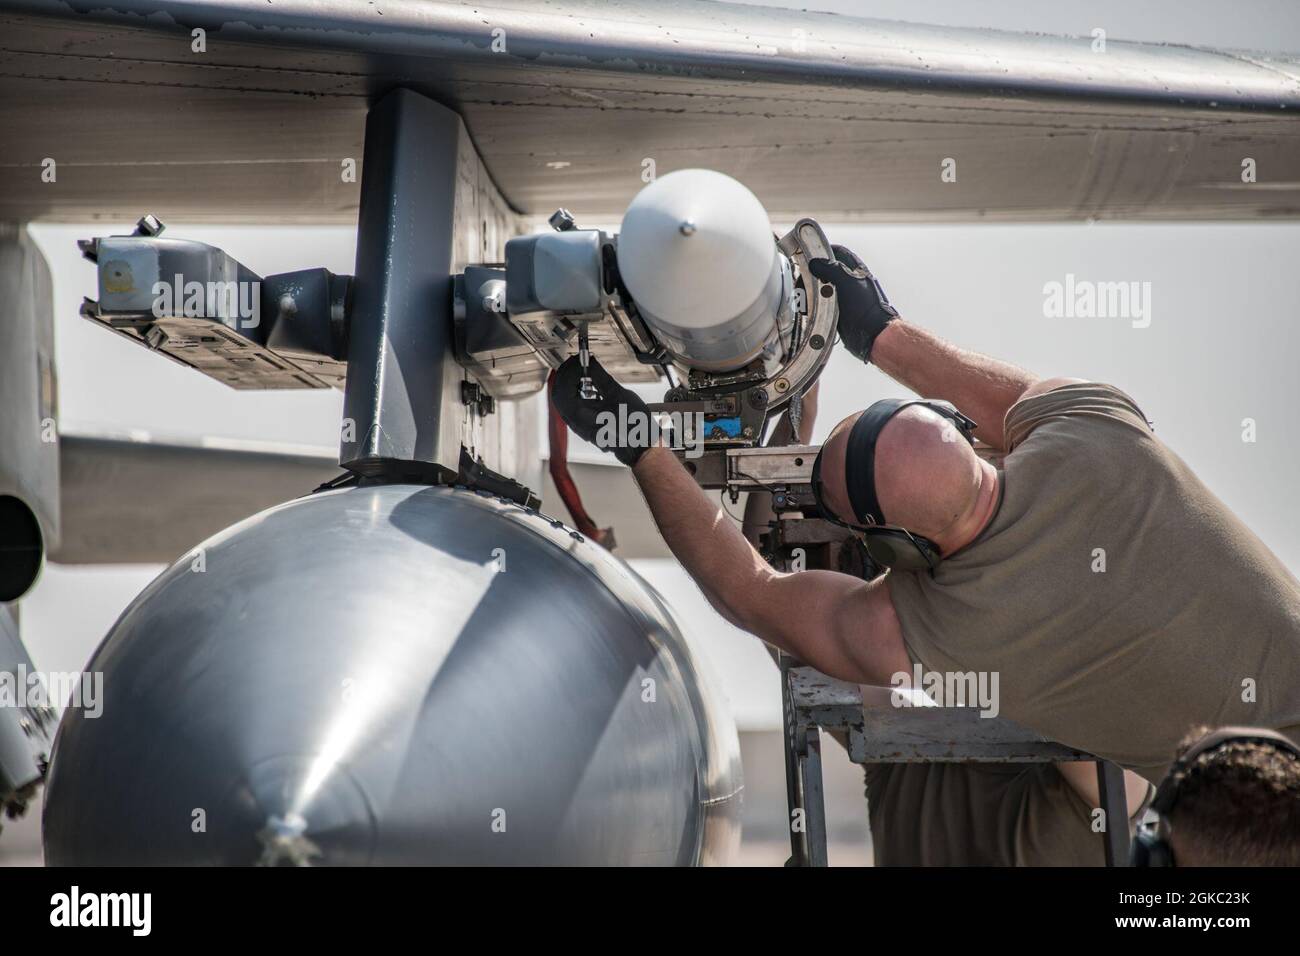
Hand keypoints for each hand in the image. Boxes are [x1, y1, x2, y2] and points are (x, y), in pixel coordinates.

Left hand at [552, 355, 653, 466]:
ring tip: (582, 370)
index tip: (579, 359)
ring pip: (564, 400)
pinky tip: (586, 385)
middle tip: (578, 361)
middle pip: (559, 393)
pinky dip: (575, 391)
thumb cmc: (633, 428)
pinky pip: (572, 405)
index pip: (563, 387)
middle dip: (567, 374)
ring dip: (570, 382)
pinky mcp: (584, 425)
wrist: (640, 446)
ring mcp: (578, 425)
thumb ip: (600, 377)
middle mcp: (575, 422)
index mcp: (579, 415)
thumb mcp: (618, 395)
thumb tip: (590, 363)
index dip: (570, 369)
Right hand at [808, 244, 898, 363]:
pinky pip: (825, 304)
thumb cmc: (865, 308)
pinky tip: (810, 308)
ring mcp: (846, 297)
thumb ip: (831, 269)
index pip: (839, 253)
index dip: (825, 251)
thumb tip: (815, 262)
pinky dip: (816, 305)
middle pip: (829, 271)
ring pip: (826, 288)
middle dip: (815, 273)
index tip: (810, 254)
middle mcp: (851, 282)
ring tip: (805, 295)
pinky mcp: (841, 311)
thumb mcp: (847, 282)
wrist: (872, 335)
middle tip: (804, 278)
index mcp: (856, 270)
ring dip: (814, 291)